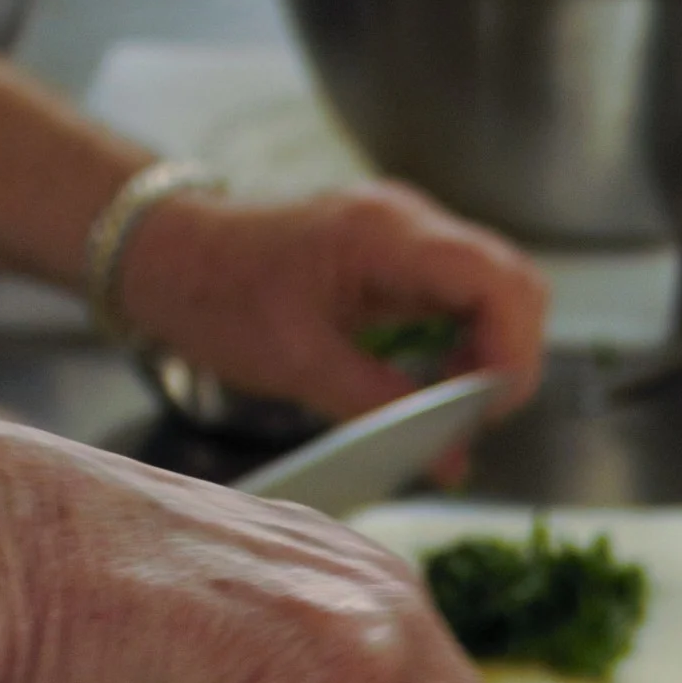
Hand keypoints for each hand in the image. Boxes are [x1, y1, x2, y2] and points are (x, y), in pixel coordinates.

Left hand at [116, 178, 551, 424]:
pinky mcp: (401, 252)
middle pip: (514, 281)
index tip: (486, 412)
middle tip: (471, 416)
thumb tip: (455, 461)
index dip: (512, 351)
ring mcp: (409, 232)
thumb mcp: (296, 364)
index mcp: (384, 234)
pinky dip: (467, 340)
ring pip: (498, 287)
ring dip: (491, 350)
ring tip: (449, 402)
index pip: (496, 280)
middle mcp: (409, 220)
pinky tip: (433, 378)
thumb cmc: (215, 294)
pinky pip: (464, 292)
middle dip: (510, 355)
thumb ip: (382, 408)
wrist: (167, 251)